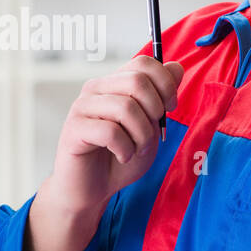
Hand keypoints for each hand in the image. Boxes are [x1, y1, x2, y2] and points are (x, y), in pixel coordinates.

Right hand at [45, 55, 183, 212]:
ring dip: (141, 136)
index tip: (169, 108)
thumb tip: (176, 67)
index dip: (165, 83)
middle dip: (155, 111)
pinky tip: (122, 156)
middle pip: (137, 81)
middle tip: (151, 134)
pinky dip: (125, 149)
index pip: (143, 62)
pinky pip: (110, 132)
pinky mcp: (73, 129)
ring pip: (125, 108)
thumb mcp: (150, 126)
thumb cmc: (120, 156)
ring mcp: (82, 107)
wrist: (93, 189)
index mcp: (114, 83)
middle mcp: (96, 89)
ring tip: (136, 150)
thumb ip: (161, 98)